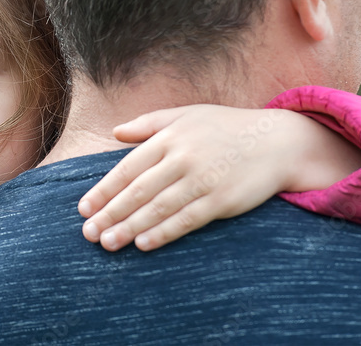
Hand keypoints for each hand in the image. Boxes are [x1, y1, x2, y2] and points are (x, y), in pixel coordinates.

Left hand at [77, 105, 360, 252]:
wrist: (277, 141)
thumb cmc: (225, 127)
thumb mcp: (186, 115)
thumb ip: (148, 124)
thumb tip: (115, 132)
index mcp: (169, 137)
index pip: (127, 168)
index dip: (104, 190)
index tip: (83, 209)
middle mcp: (182, 158)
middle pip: (137, 191)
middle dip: (110, 214)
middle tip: (88, 234)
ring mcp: (202, 179)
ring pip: (158, 208)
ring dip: (130, 227)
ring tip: (108, 243)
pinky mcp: (222, 199)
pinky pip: (187, 219)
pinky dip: (164, 232)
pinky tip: (144, 244)